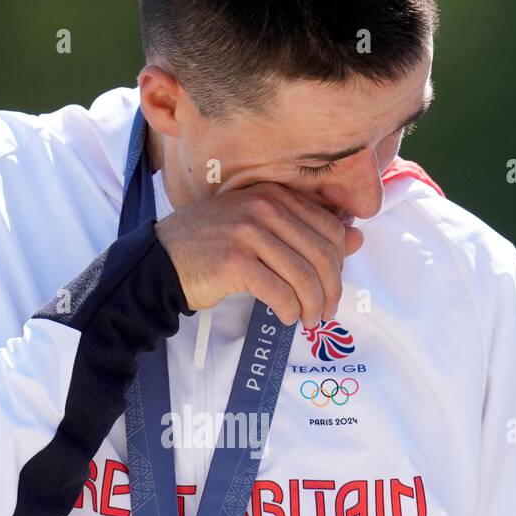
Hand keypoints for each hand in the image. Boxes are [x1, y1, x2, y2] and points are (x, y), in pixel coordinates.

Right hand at [153, 182, 363, 326]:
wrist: (160, 261)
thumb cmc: (210, 247)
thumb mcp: (259, 229)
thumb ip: (304, 230)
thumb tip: (356, 238)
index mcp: (273, 194)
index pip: (329, 227)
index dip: (340, 262)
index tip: (331, 286)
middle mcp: (263, 206)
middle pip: (321, 253)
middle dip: (331, 289)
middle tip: (325, 312)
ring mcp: (248, 231)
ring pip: (303, 275)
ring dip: (312, 305)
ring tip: (308, 320)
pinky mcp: (235, 261)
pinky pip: (279, 291)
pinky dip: (289, 310)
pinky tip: (286, 317)